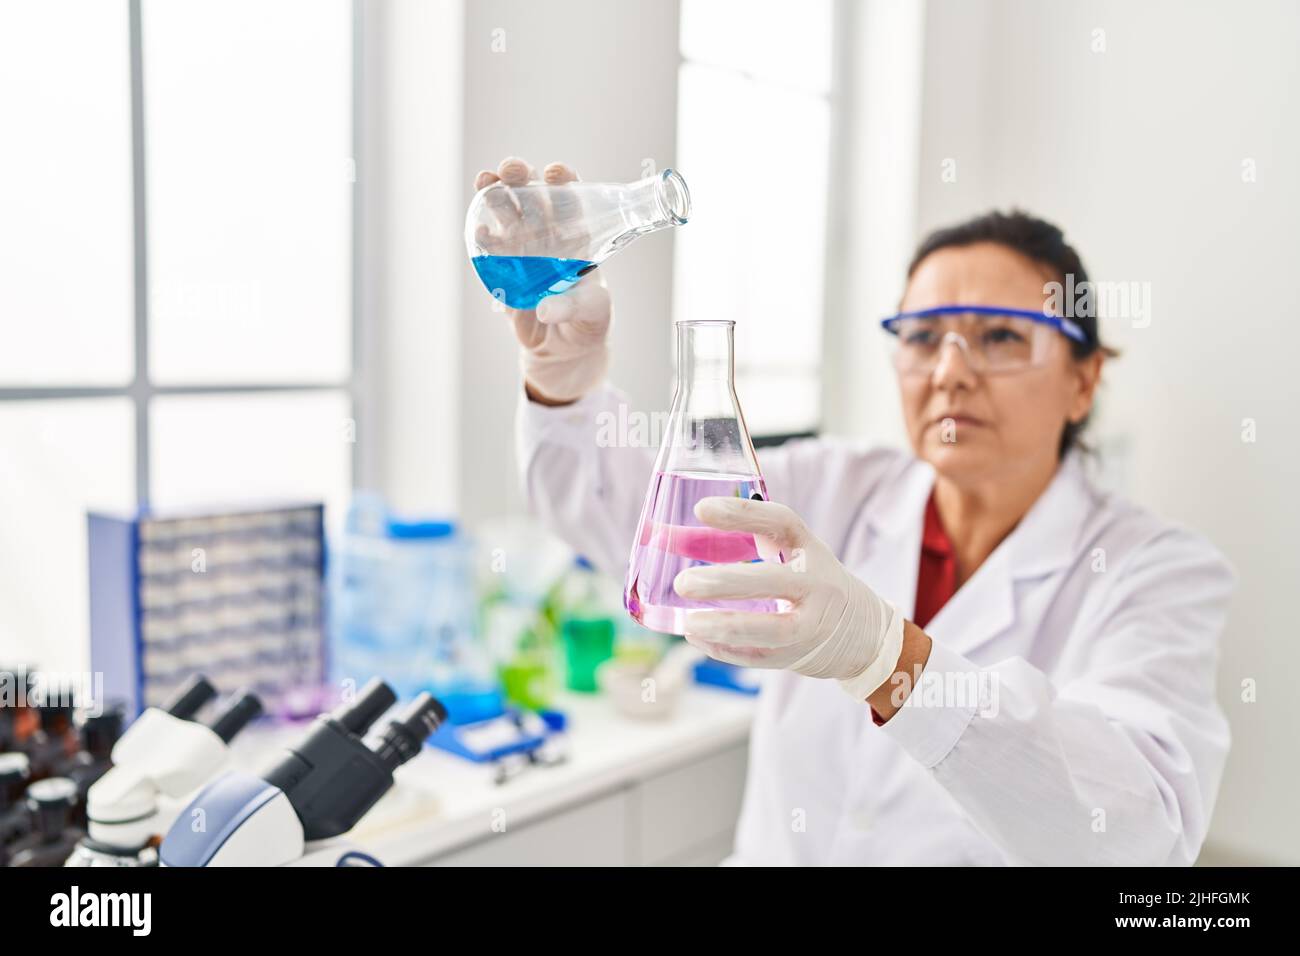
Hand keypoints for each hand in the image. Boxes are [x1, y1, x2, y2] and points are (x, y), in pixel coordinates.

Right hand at [473, 157, 611, 404]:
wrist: (564, 349)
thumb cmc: (588, 321)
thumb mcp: (593, 312)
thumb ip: (573, 306)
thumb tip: (545, 309)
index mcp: (576, 236)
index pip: (570, 198)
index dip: (563, 180)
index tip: (555, 172)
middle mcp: (546, 235)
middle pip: (531, 195)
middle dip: (520, 175)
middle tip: (512, 169)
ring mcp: (520, 249)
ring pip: (505, 212)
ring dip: (494, 193)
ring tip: (486, 182)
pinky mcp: (501, 270)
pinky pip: (489, 247)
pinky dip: (483, 236)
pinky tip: (481, 230)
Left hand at [672, 497, 906, 698]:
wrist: (863, 633)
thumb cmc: (809, 582)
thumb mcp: (788, 553)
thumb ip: (736, 541)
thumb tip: (664, 534)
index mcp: (811, 550)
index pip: (782, 523)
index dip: (743, 513)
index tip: (702, 508)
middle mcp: (816, 586)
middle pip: (773, 581)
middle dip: (726, 583)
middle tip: (684, 583)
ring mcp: (810, 625)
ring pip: (769, 630)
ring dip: (725, 627)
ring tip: (688, 623)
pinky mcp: (797, 657)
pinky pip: (758, 657)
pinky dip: (724, 649)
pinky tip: (697, 639)